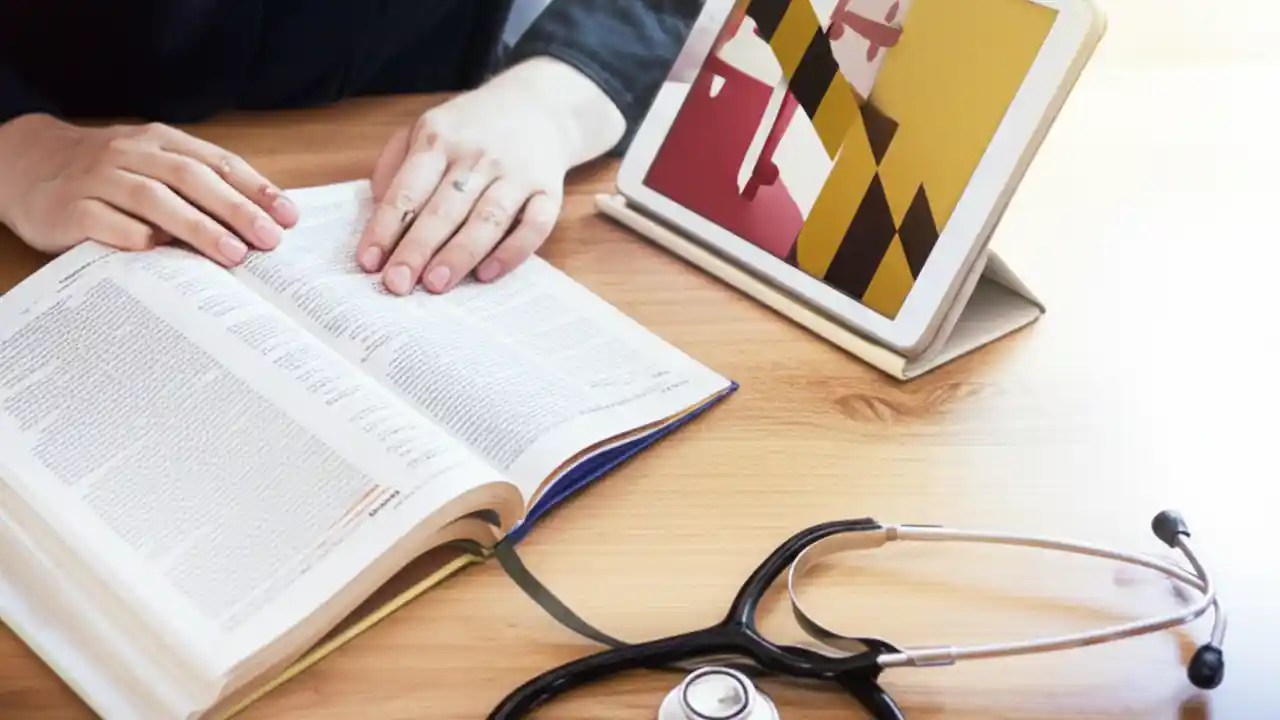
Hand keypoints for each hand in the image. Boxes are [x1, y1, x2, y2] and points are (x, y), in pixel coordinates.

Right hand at [0, 114, 297, 266]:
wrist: (26, 165)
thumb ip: (198, 185)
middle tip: (269, 238)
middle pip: (191, 178)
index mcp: (159, 140)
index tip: (288, 216)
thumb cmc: (109, 174)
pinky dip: (135, 237)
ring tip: (232, 253)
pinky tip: (161, 253)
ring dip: (197, 226)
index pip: (217, 161)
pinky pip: (105, 222)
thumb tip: (260, 220)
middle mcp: (130, 153)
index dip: (256, 188)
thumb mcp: (154, 165)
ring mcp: (97, 179)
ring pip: (153, 198)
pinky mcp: (69, 207)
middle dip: (236, 208)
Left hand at [357, 57, 625, 294]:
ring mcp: (517, 173)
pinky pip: (535, 225)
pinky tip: (487, 274)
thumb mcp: (425, 129)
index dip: (385, 227)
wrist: (538, 105)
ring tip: (435, 284)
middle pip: (444, 208)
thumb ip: (395, 165)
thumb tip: (379, 213)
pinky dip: (513, 252)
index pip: (408, 189)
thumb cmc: (471, 128)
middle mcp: (478, 155)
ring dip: (460, 254)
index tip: (368, 262)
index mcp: (439, 138)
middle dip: (417, 249)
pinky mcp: (549, 190)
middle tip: (397, 284)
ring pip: (488, 219)